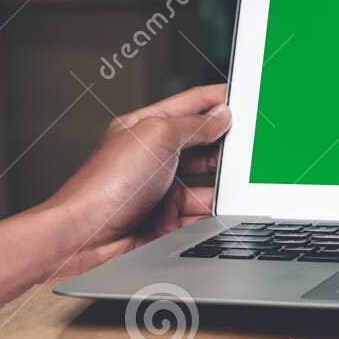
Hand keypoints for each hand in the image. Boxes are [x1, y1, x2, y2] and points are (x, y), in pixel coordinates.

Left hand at [47, 83, 231, 263]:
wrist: (85, 239)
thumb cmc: (105, 186)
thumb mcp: (156, 137)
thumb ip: (193, 124)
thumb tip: (220, 116)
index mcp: (146, 128)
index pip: (190, 105)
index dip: (219, 99)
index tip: (247, 98)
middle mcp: (153, 158)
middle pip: (202, 146)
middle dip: (226, 145)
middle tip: (252, 144)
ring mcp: (160, 192)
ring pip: (205, 185)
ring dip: (222, 185)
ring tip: (239, 184)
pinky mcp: (165, 223)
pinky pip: (200, 217)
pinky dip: (214, 216)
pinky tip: (224, 213)